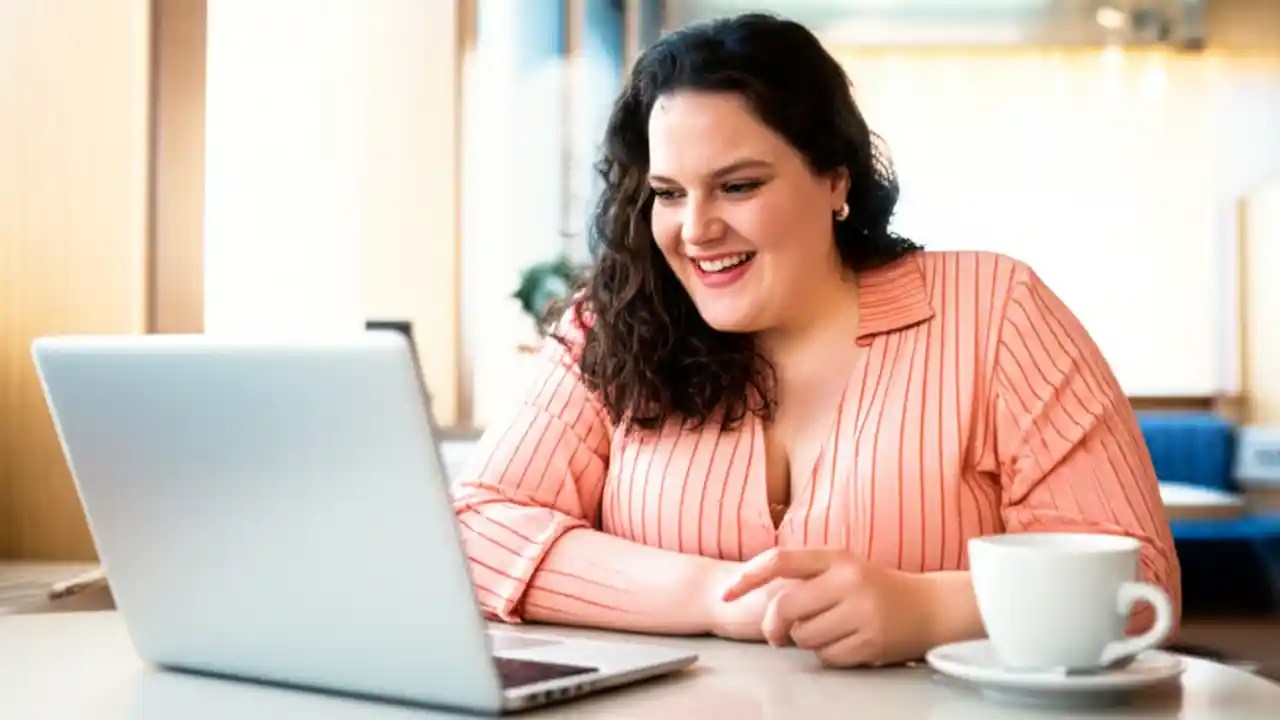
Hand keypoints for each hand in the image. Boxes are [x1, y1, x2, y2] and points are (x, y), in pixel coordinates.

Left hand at [721, 548, 933, 666]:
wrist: (929, 606)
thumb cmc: (874, 587)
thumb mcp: (842, 566)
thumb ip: (805, 574)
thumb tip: (758, 598)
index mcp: (836, 556)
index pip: (779, 560)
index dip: (747, 577)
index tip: (726, 594)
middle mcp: (848, 580)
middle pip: (785, 607)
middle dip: (773, 625)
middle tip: (776, 635)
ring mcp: (861, 611)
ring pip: (803, 636)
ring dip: (805, 640)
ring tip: (827, 631)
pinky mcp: (871, 641)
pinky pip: (826, 656)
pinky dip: (827, 655)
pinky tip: (845, 643)